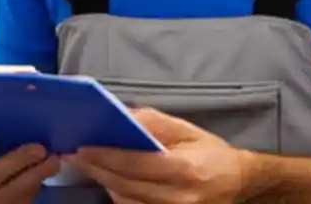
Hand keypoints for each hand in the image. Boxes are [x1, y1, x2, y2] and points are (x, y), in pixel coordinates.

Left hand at [64, 108, 247, 203]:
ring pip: (125, 200)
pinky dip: (118, 194)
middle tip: (72, 154)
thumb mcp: (186, 130)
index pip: (136, 163)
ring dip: (103, 181)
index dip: (106, 156)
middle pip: (125, 185)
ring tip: (85, 163)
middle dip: (96, 168)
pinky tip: (108, 178)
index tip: (81, 147)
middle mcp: (177, 198)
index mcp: (184, 170)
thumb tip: (119, 115)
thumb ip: (153, 123)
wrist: (238, 183)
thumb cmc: (210, 152)